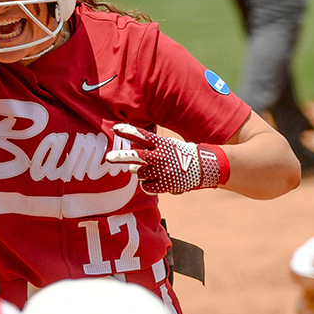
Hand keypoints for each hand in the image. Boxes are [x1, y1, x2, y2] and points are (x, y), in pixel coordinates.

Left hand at [104, 123, 229, 194]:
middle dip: (121, 156)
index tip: (115, 128)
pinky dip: (148, 185)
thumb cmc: (181, 155)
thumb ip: (150, 152)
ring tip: (156, 171)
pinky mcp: (165, 184)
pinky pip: (146, 186)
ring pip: (140, 174)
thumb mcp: (168, 146)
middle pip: (136, 156)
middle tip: (108, 157)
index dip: (128, 131)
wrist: (204, 167)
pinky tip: (159, 181)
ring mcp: (162, 171)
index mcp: (162, 144)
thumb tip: (132, 167)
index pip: (142, 135)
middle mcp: (161, 156)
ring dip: (142, 174)